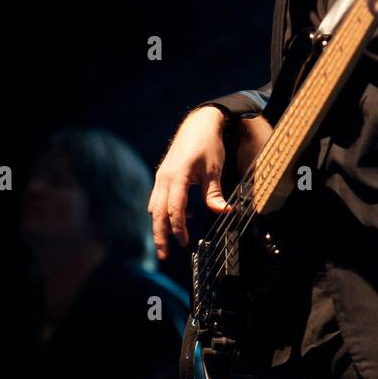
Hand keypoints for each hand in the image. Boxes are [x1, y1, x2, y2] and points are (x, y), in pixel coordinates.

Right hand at [148, 107, 226, 257]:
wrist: (198, 124)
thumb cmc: (207, 144)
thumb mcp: (214, 169)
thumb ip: (214, 193)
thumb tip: (222, 212)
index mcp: (177, 175)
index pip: (174, 208)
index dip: (178, 227)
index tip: (184, 242)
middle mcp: (164, 177)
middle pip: (157, 211)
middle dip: (160, 234)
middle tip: (163, 254)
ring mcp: (161, 176)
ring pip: (154, 206)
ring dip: (157, 226)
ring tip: (162, 244)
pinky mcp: (162, 176)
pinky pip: (156, 198)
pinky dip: (160, 213)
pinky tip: (169, 223)